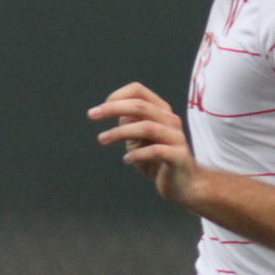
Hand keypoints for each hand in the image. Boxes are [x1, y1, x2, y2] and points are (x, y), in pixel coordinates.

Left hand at [88, 82, 203, 207]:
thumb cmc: (157, 160)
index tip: (101, 109)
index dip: (117, 96)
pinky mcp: (179, 156)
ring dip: (120, 132)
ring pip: (147, 127)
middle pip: (140, 106)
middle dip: (113, 108)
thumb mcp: (138, 139)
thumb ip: (128, 124)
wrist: (183, 184)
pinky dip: (137, 154)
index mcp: (161, 111)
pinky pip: (156, 151)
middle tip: (92, 115)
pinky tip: (126, 160)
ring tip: (103, 139)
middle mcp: (170, 120)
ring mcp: (177, 138)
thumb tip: (112, 110)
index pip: (138, 91)